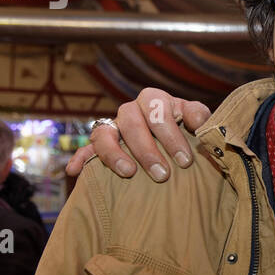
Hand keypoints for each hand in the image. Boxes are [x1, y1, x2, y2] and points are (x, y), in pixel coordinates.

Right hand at [65, 89, 210, 179]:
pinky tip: (74, 171)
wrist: (174, 140)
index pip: (158, 110)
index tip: (185, 161)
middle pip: (132, 123)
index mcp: (155, 99)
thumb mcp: (197, 120)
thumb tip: (197, 123)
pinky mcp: (100, 144)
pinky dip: (80, 158)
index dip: (171, 135)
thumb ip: (200, 117)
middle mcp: (130, 110)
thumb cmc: (186, 128)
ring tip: (128, 173)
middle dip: (147, 150)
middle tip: (163, 175)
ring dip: (114, 154)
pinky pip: (86, 148)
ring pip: (104, 133)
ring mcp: (113, 126)